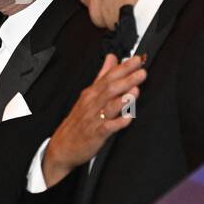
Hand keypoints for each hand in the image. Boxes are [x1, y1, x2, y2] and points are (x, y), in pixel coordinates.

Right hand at [41, 54, 145, 186]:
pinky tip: (127, 118)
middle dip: (126, 80)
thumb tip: (112, 58)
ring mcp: (94, 119)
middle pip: (110, 89)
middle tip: (141, 72)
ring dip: (123, 98)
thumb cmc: (79, 120)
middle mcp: (93, 104)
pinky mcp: (96, 135)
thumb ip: (103, 75)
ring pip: (110, 106)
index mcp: (92, 93)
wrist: (63, 145)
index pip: (109, 76)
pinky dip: (117, 123)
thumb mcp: (89, 94)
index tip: (136, 60)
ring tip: (135, 91)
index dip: (123, 68)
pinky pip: (107, 128)